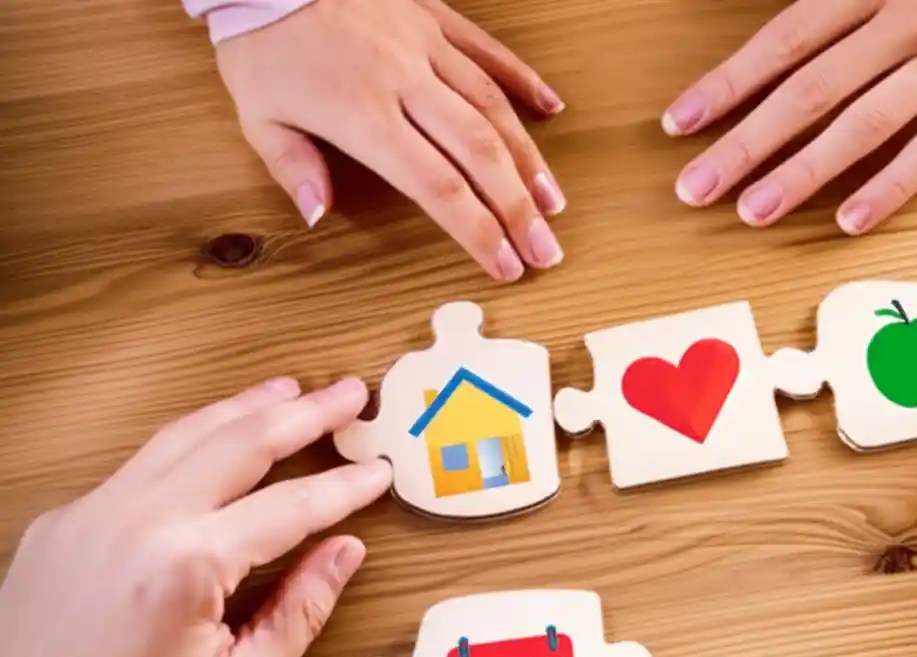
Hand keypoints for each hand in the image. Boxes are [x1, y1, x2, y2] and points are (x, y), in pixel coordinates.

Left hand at [0, 378, 391, 656]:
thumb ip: (296, 616)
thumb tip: (343, 554)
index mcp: (185, 568)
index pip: (291, 507)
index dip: (344, 487)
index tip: (377, 471)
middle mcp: (136, 523)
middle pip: (241, 443)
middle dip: (305, 414)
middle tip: (348, 394)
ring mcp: (92, 513)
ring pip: (185, 433)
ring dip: (245, 408)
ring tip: (289, 391)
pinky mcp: (64, 520)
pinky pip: (139, 463)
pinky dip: (190, 440)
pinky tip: (216, 438)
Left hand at [216, 0, 566, 281]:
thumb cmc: (262, 43)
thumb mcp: (258, 115)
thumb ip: (293, 168)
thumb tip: (317, 215)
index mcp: (362, 114)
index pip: (436, 186)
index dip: (477, 231)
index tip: (505, 266)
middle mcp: (404, 81)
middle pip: (478, 154)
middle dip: (518, 209)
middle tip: (545, 251)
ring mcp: (425, 46)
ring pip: (492, 107)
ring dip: (528, 159)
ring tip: (553, 203)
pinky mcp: (433, 16)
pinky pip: (488, 50)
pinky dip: (523, 80)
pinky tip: (552, 109)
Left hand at [664, 0, 916, 233]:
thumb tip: (786, 35)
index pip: (784, 41)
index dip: (728, 83)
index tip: (680, 123)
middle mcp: (907, 20)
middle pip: (809, 90)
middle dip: (744, 142)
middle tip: (693, 188)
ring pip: (862, 124)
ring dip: (801, 173)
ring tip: (751, 214)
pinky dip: (892, 185)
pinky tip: (851, 221)